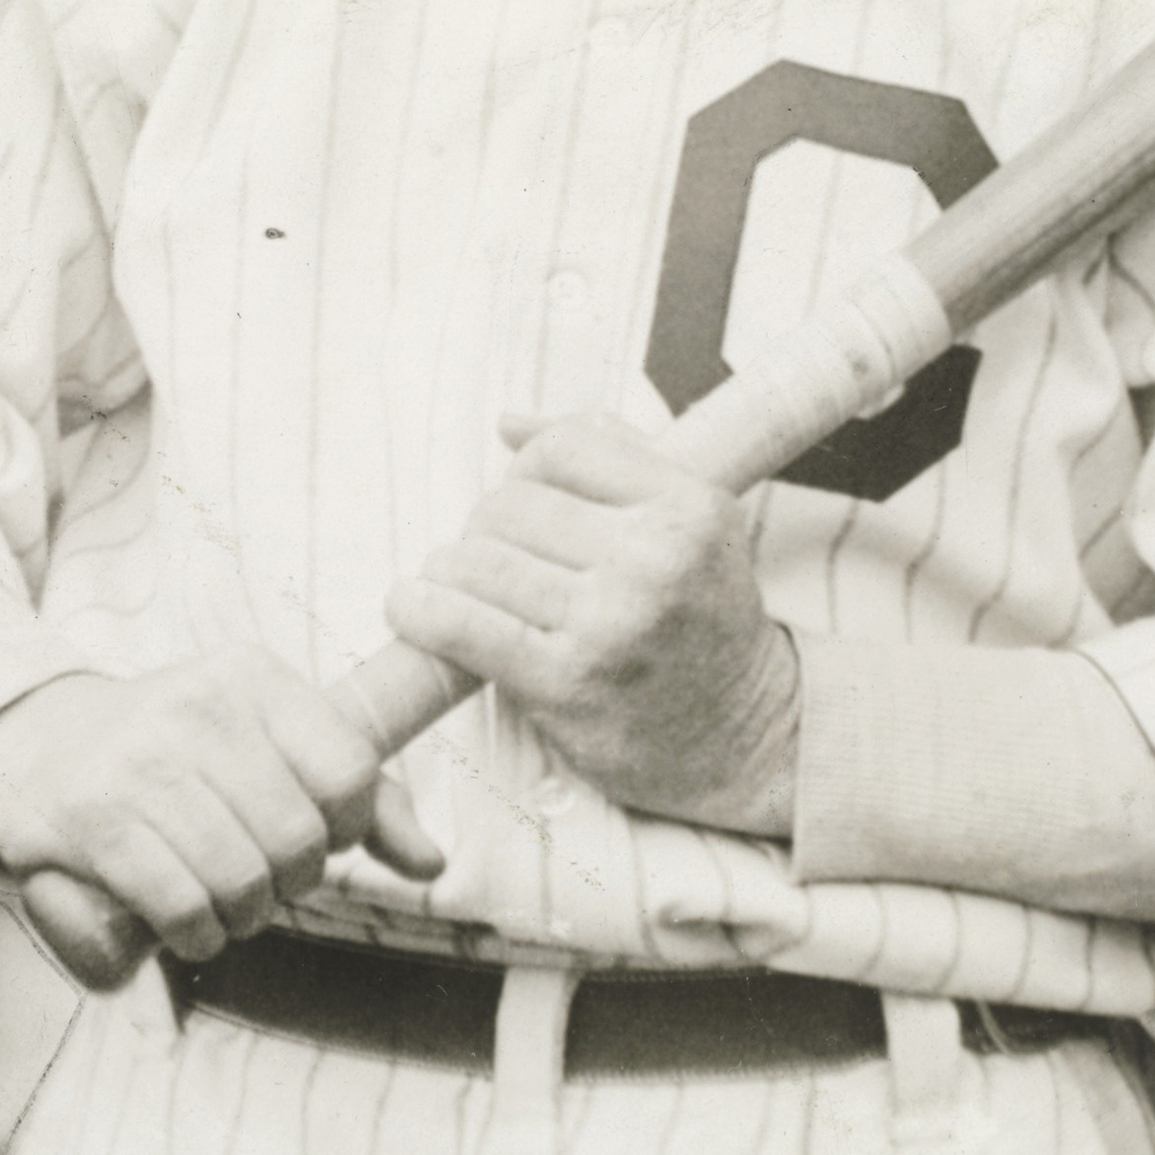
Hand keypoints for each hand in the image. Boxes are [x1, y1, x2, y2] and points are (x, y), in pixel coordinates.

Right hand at [0, 649, 443, 965]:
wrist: (38, 738)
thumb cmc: (179, 753)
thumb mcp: (268, 744)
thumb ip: (360, 797)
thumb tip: (432, 862)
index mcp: (255, 678)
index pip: (350, 771)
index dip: (349, 830)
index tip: (319, 841)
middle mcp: (201, 705)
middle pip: (297, 838)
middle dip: (291, 884)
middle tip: (263, 885)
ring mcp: (142, 759)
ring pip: (240, 878)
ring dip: (242, 918)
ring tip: (225, 909)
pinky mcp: (91, 818)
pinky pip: (178, 902)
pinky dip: (196, 934)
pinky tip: (190, 927)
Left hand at [384, 413, 801, 836]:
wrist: (744, 733)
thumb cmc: (703, 618)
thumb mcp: (691, 522)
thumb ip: (610, 456)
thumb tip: (509, 421)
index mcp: (687, 506)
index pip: (562, 448)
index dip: (525, 468)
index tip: (525, 500)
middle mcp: (653, 558)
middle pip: (512, 503)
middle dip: (486, 525)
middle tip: (496, 557)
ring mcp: (609, 623)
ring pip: (479, 560)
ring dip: (449, 570)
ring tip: (454, 584)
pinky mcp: (566, 684)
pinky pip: (463, 627)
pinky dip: (421, 611)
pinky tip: (411, 607)